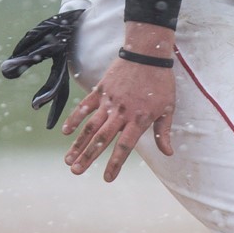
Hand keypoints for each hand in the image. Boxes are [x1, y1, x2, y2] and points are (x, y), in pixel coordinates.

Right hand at [62, 42, 176, 181]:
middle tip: (76, 172)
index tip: (107, 178)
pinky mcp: (100, 90)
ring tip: (68, 160)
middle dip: (88, 157)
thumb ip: (163, 132)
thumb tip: (168, 153)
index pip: (124, 147)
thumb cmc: (160, 82)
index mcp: (138, 119)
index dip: (115, 164)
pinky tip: (65, 132)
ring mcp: (108, 101)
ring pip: (90, 126)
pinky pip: (84, 106)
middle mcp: (121, 113)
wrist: (148, 54)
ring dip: (78, 144)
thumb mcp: (168, 108)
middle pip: (101, 139)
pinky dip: (74, 118)